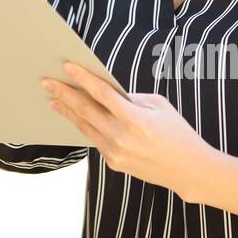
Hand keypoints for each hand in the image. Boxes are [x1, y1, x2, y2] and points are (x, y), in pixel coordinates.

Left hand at [43, 61, 215, 202]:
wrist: (189, 170)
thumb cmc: (177, 133)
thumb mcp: (160, 106)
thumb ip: (131, 98)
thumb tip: (107, 92)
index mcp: (136, 119)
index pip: (102, 94)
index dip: (83, 79)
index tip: (68, 66)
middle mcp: (122, 137)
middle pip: (86, 110)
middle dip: (65, 94)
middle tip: (48, 82)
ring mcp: (116, 152)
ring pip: (85, 127)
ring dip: (67, 112)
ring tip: (53, 99)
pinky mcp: (114, 163)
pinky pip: (95, 140)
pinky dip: (84, 126)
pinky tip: (74, 117)